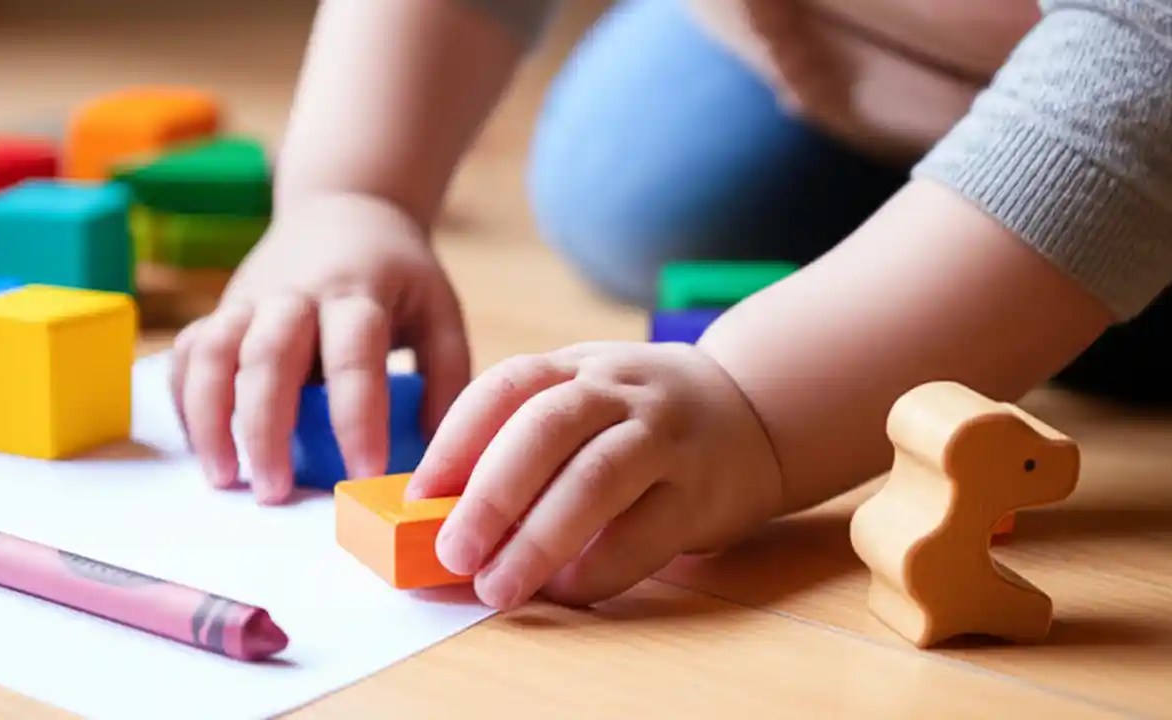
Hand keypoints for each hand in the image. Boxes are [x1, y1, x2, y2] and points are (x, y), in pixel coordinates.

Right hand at [170, 193, 469, 503]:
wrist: (344, 209)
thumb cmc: (399, 275)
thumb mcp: (440, 311)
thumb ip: (447, 378)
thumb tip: (437, 456)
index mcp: (358, 294)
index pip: (355, 356)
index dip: (358, 417)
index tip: (366, 474)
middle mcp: (297, 294)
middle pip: (268, 356)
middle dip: (266, 428)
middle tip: (274, 494)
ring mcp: (250, 299)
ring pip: (212, 352)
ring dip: (210, 418)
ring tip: (223, 478)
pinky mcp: (222, 309)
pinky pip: (187, 353)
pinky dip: (186, 401)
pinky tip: (203, 448)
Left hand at [406, 341, 782, 610]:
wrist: (754, 409)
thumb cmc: (640, 417)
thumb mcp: (584, 399)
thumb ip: (523, 441)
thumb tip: (442, 517)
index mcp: (576, 366)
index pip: (505, 387)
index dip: (455, 441)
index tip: (418, 500)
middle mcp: (620, 391)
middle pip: (547, 427)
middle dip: (491, 493)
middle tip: (454, 552)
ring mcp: (666, 437)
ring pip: (597, 477)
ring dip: (539, 538)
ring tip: (498, 586)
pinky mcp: (703, 491)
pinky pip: (647, 533)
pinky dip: (598, 568)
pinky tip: (564, 590)